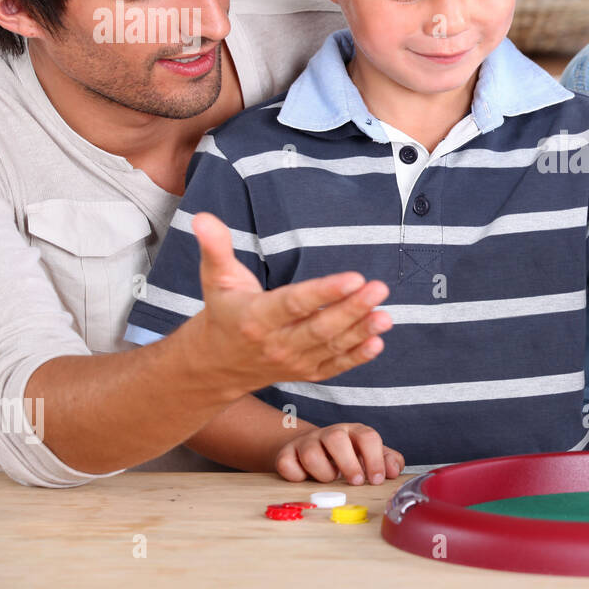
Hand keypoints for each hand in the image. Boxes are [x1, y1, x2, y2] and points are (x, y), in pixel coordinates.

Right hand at [183, 212, 392, 397]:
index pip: (294, 303)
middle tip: (379, 288)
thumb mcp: (215, 278)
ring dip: (361, 332)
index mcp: (255, 317)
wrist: (216, 364)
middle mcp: (276, 343)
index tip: (354, 277)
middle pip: (319, 327)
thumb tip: (202, 217)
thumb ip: (215, 247)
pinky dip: (357, 358)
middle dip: (352, 309)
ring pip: (331, 347)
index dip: (324, 291)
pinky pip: (334, 367)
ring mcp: (293, 361)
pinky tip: (378, 343)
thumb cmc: (223, 311)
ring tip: (386, 317)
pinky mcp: (306, 372)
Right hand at [276, 423, 403, 484]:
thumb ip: (388, 461)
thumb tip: (394, 471)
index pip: (368, 437)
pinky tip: (305, 479)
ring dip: (323, 472)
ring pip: (311, 453)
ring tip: (330, 479)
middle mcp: (330, 433)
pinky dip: (296, 475)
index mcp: (354, 432)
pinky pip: (287, 464)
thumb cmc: (346, 455)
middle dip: (348, 463)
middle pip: (337, 438)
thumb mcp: (370, 455)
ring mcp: (307, 442)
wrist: (310, 447)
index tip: (376, 480)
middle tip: (356, 482)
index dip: (375, 459)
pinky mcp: (286, 453)